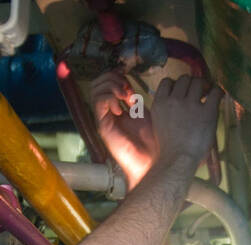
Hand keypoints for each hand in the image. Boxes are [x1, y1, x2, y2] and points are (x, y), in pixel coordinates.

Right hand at [91, 71, 154, 187]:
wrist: (154, 162)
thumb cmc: (154, 141)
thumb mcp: (147, 114)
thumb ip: (137, 100)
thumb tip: (133, 83)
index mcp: (117, 107)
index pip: (106, 81)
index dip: (117, 76)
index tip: (132, 86)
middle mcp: (108, 112)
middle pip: (98, 83)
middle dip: (113, 79)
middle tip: (128, 91)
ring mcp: (104, 119)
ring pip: (95, 90)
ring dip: (112, 87)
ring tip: (126, 97)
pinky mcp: (103, 127)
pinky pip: (98, 103)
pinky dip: (110, 99)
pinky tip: (122, 109)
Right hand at [149, 75, 222, 177]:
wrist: (178, 160)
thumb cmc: (167, 149)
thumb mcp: (157, 124)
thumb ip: (163, 110)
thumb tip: (171, 104)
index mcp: (160, 103)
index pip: (167, 81)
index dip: (176, 84)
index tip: (182, 92)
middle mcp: (174, 100)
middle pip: (184, 79)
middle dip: (191, 84)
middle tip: (197, 93)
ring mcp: (191, 105)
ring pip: (198, 82)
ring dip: (204, 86)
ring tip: (207, 94)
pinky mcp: (207, 111)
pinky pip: (215, 92)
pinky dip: (217, 91)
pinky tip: (218, 97)